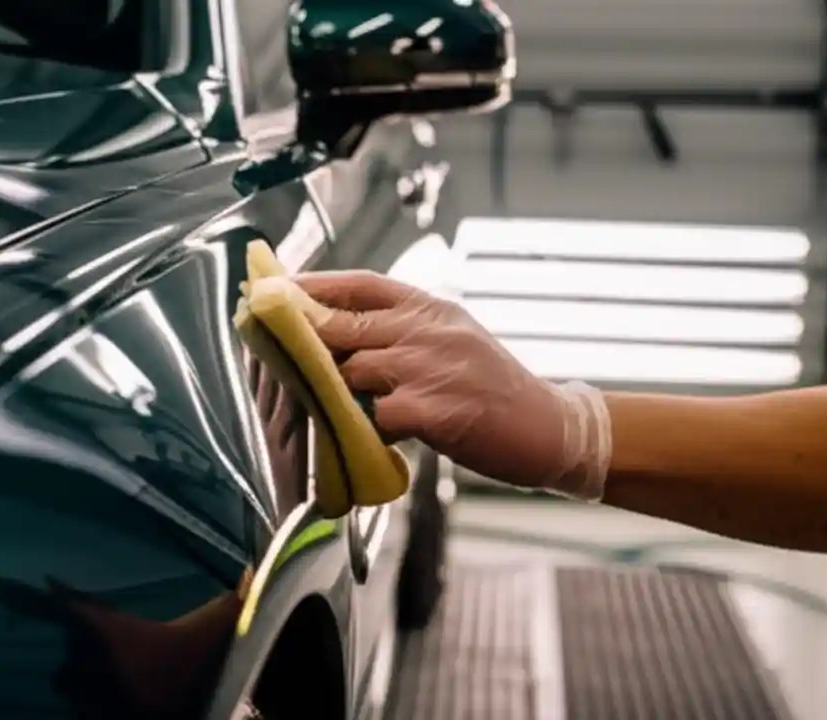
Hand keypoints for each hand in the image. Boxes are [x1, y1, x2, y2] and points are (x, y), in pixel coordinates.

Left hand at [294, 271, 611, 500]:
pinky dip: (368, 428)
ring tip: (336, 408)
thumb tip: (335, 329)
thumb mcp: (450, 341)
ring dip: (339, 393)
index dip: (316, 285)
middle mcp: (431, 329)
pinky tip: (375, 436)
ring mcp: (435, 367)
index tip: (278, 289)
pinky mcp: (438, 409)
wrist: (550, 427)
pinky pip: (378, 414)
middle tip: (276, 353)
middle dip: (307, 341)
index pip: (363, 284)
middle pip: (346, 325)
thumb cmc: (491, 389)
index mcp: (432, 308)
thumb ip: (400, 332)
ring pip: (354, 370)